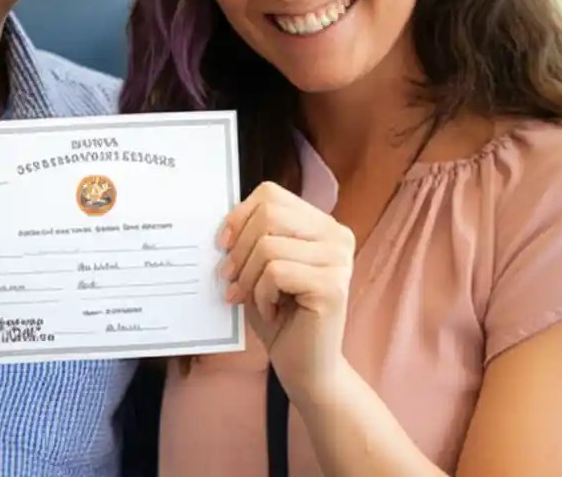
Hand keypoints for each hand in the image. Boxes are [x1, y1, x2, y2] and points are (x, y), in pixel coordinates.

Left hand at [218, 180, 353, 400]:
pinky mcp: (333, 286)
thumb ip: (250, 238)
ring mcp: (339, 260)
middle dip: (239, 249)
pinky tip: (271, 312)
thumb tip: (221, 221)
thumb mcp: (260, 267)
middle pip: (269, 214)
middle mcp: (337, 236)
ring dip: (248, 278)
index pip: (270, 194)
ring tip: (251, 299)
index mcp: (321, 224)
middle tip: (230, 280)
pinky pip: (276, 273)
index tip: (222, 245)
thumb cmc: (279, 315)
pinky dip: (261, 294)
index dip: (239, 216)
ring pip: (269, 246)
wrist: (305, 366)